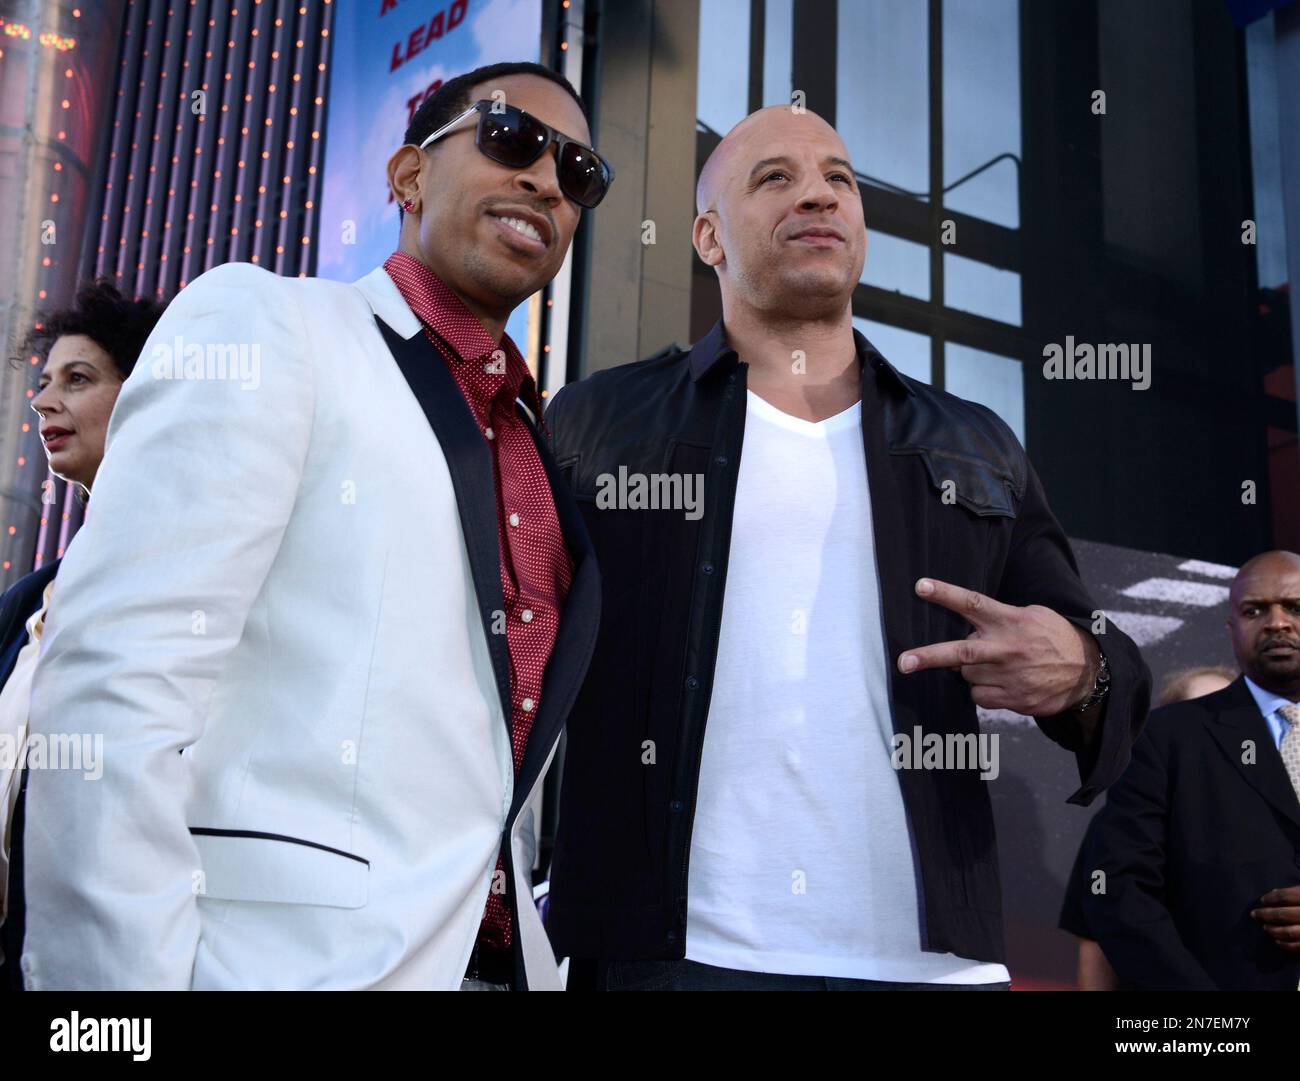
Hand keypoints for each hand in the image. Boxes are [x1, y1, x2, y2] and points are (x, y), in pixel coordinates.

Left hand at [898, 577, 1099, 716]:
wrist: (1088, 672)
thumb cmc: (1053, 637)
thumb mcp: (1032, 614)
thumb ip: (1000, 616)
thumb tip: (968, 625)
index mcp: (1010, 621)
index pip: (973, 603)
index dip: (945, 594)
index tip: (920, 586)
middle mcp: (1007, 649)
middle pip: (960, 652)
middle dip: (928, 656)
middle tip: (904, 662)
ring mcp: (1010, 676)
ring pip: (966, 675)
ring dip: (970, 670)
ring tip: (992, 664)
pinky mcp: (1013, 699)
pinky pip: (978, 697)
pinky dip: (981, 690)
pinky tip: (1000, 682)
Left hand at [1252, 887, 1299, 952]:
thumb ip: (1294, 892)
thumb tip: (1273, 892)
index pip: (1286, 897)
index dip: (1271, 898)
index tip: (1262, 900)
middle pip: (1283, 914)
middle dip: (1266, 914)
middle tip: (1254, 915)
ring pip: (1289, 932)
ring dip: (1273, 930)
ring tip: (1264, 928)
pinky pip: (1298, 947)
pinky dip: (1286, 945)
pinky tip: (1276, 942)